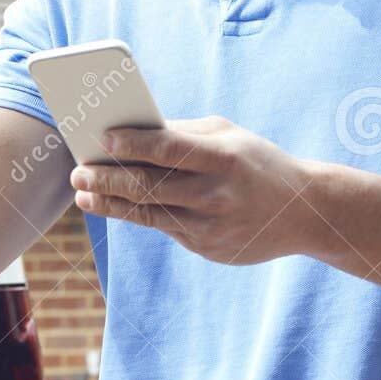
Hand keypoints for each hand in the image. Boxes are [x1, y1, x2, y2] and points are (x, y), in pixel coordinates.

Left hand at [69, 117, 310, 264]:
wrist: (302, 213)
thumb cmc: (258, 163)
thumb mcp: (230, 137)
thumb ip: (184, 134)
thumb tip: (132, 131)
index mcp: (224, 157)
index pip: (169, 149)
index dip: (132, 145)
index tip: (100, 138)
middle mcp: (217, 194)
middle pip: (151, 186)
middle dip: (108, 177)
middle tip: (78, 171)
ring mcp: (211, 225)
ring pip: (149, 213)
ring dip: (110, 202)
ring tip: (83, 192)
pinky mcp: (207, 248)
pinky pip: (163, 227)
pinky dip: (134, 214)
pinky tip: (110, 204)